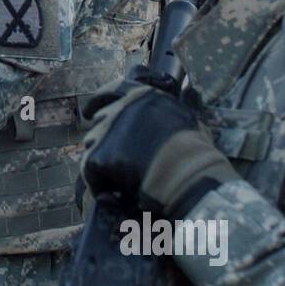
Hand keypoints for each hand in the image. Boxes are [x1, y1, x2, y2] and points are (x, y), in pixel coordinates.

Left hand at [81, 79, 232, 218]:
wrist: (186, 176)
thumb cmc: (195, 153)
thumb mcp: (189, 119)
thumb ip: (177, 108)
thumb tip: (190, 91)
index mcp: (142, 96)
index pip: (112, 90)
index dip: (97, 101)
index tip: (89, 112)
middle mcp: (120, 108)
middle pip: (100, 122)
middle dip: (105, 140)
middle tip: (115, 160)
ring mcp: (107, 131)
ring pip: (92, 147)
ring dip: (102, 162)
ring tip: (120, 180)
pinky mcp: (98, 155)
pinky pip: (90, 171)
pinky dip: (98, 184)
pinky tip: (112, 195)